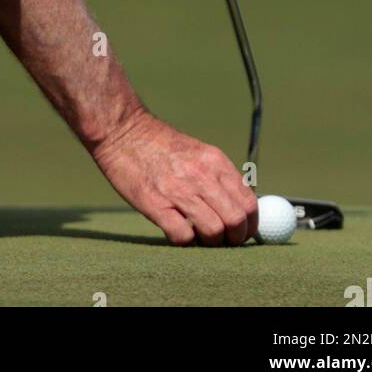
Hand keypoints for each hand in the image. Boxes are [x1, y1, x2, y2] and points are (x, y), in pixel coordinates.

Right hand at [91, 107, 258, 245]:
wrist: (121, 129)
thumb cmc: (159, 145)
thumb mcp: (197, 152)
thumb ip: (218, 177)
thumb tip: (240, 209)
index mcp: (215, 162)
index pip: (249, 203)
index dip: (250, 225)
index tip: (242, 232)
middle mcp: (201, 176)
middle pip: (235, 221)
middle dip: (233, 239)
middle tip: (223, 241)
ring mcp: (178, 190)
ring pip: (213, 232)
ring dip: (209, 242)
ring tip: (198, 237)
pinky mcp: (155, 204)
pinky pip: (183, 236)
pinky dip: (184, 241)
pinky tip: (176, 231)